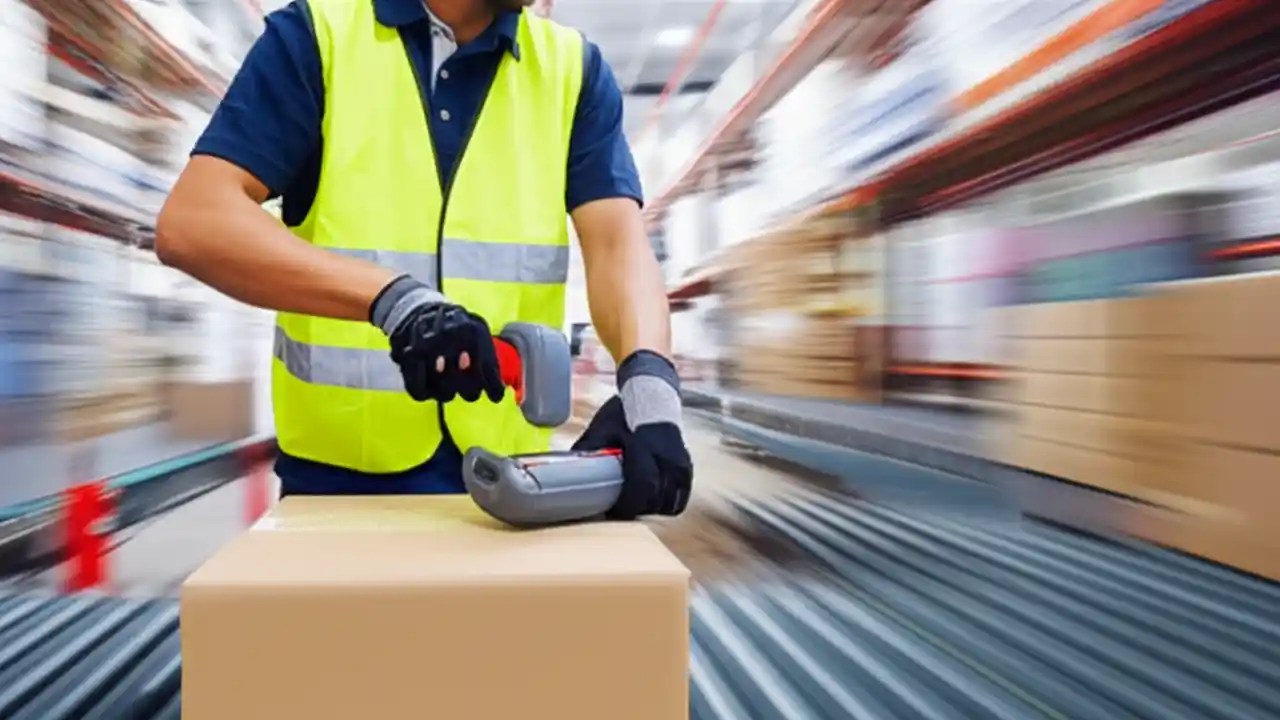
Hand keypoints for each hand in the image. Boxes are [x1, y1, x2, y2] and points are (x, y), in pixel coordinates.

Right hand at [369, 275, 504, 402]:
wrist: (415, 307)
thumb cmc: (452, 324)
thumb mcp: (475, 329)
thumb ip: (485, 353)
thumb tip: (495, 385)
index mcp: (474, 331)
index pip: (489, 370)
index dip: (493, 388)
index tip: (495, 396)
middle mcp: (452, 338)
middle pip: (469, 388)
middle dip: (470, 392)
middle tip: (469, 389)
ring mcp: (429, 349)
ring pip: (445, 393)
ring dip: (448, 392)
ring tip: (446, 383)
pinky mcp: (408, 357)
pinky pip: (419, 390)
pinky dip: (425, 392)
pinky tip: (429, 388)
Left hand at [572, 351, 691, 518]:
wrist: (653, 397)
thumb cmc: (623, 415)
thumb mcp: (601, 430)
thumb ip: (588, 452)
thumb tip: (564, 474)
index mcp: (645, 447)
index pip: (642, 488)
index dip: (627, 506)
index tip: (612, 512)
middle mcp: (667, 458)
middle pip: (655, 501)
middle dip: (636, 509)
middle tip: (619, 510)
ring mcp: (680, 464)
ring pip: (669, 504)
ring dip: (651, 509)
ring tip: (635, 504)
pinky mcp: (687, 469)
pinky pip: (680, 499)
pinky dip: (666, 504)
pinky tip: (652, 500)